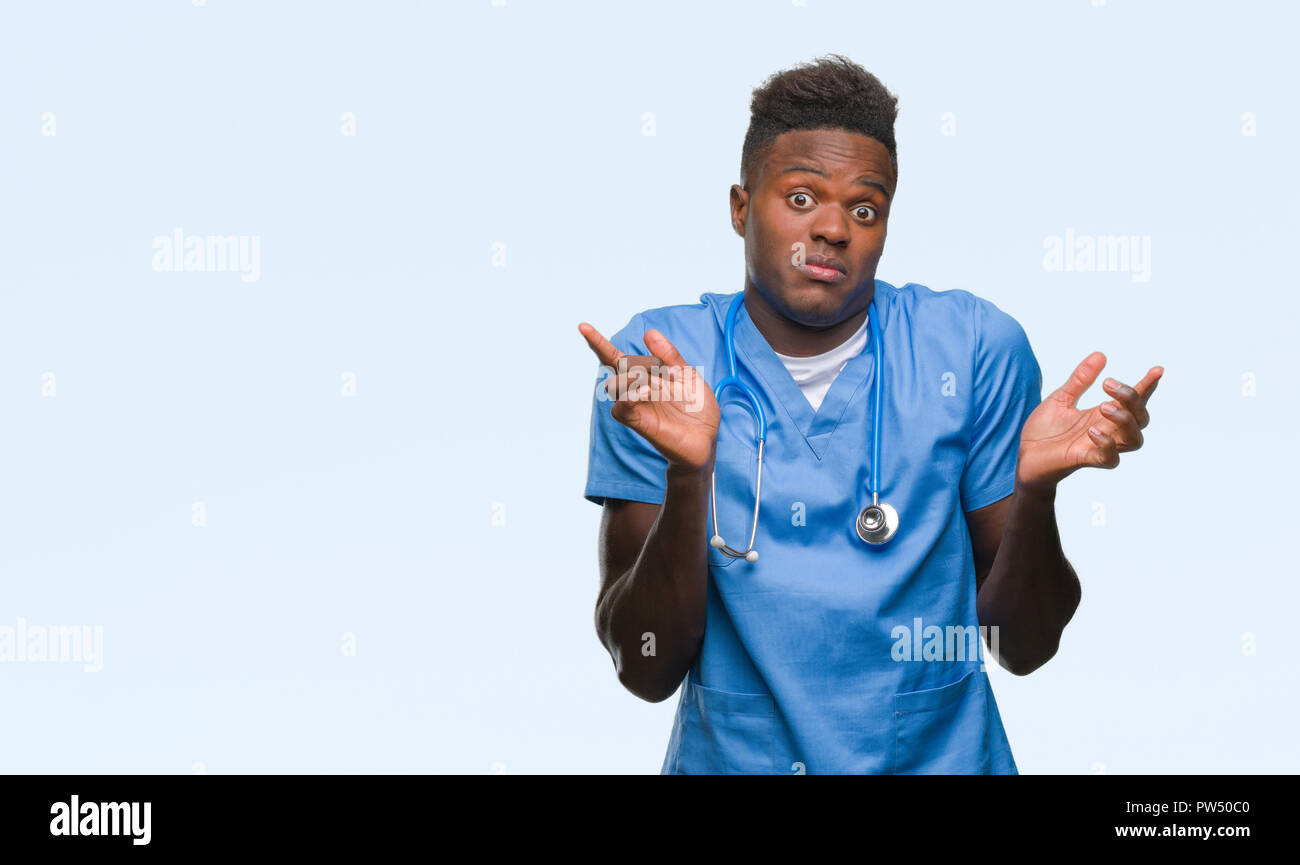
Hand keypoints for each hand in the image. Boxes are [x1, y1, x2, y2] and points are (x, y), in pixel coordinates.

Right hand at [579, 322, 720, 470]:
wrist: (707, 438)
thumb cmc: (696, 409)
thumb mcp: (688, 375)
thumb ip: (669, 356)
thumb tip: (648, 333)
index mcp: (645, 376)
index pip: (616, 357)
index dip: (598, 342)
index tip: (583, 327)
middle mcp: (635, 390)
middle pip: (614, 368)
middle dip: (628, 361)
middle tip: (664, 375)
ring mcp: (635, 407)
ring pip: (616, 386)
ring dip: (632, 378)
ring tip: (654, 384)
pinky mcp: (638, 423)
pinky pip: (622, 408)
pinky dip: (630, 396)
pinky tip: (645, 390)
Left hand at [1016, 352, 1163, 494]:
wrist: (1024, 456)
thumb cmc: (1044, 431)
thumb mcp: (1061, 398)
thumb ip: (1080, 380)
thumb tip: (1100, 355)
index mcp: (1102, 415)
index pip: (1134, 400)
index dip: (1147, 386)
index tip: (1157, 370)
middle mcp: (1107, 431)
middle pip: (1140, 417)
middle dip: (1132, 398)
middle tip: (1108, 383)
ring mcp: (1099, 447)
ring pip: (1134, 439)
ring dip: (1125, 420)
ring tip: (1104, 406)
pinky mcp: (1086, 460)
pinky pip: (1110, 458)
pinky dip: (1107, 444)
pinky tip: (1092, 430)